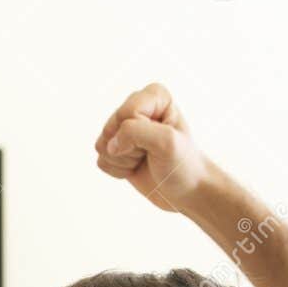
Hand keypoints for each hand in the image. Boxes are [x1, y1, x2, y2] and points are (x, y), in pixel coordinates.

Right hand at [94, 83, 210, 211]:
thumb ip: (135, 132)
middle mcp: (136, 107)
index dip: (138, 133)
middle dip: (129, 148)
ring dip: (123, 160)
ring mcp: (123, 129)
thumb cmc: (183, 164)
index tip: (158, 141)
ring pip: (102, 145)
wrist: (185, 190)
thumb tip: (109, 145)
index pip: (127, 112)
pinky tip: (136, 167)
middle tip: (151, 152)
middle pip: (111, 128)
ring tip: (145, 159)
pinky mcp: (115, 149)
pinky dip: (119, 170)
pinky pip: (101, 160)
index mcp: (154, 96)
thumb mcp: (167, 142)